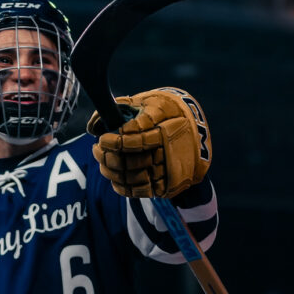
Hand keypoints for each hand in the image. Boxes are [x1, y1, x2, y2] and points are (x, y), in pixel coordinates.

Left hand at [88, 87, 210, 198]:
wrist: (198, 134)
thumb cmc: (168, 113)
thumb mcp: (153, 102)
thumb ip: (125, 107)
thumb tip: (94, 123)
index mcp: (166, 131)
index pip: (137, 141)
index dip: (116, 142)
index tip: (102, 138)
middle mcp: (168, 153)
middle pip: (132, 162)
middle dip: (108, 157)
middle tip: (96, 149)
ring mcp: (167, 171)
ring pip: (132, 177)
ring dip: (111, 171)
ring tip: (101, 161)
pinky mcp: (166, 185)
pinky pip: (140, 190)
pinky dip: (123, 187)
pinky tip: (113, 178)